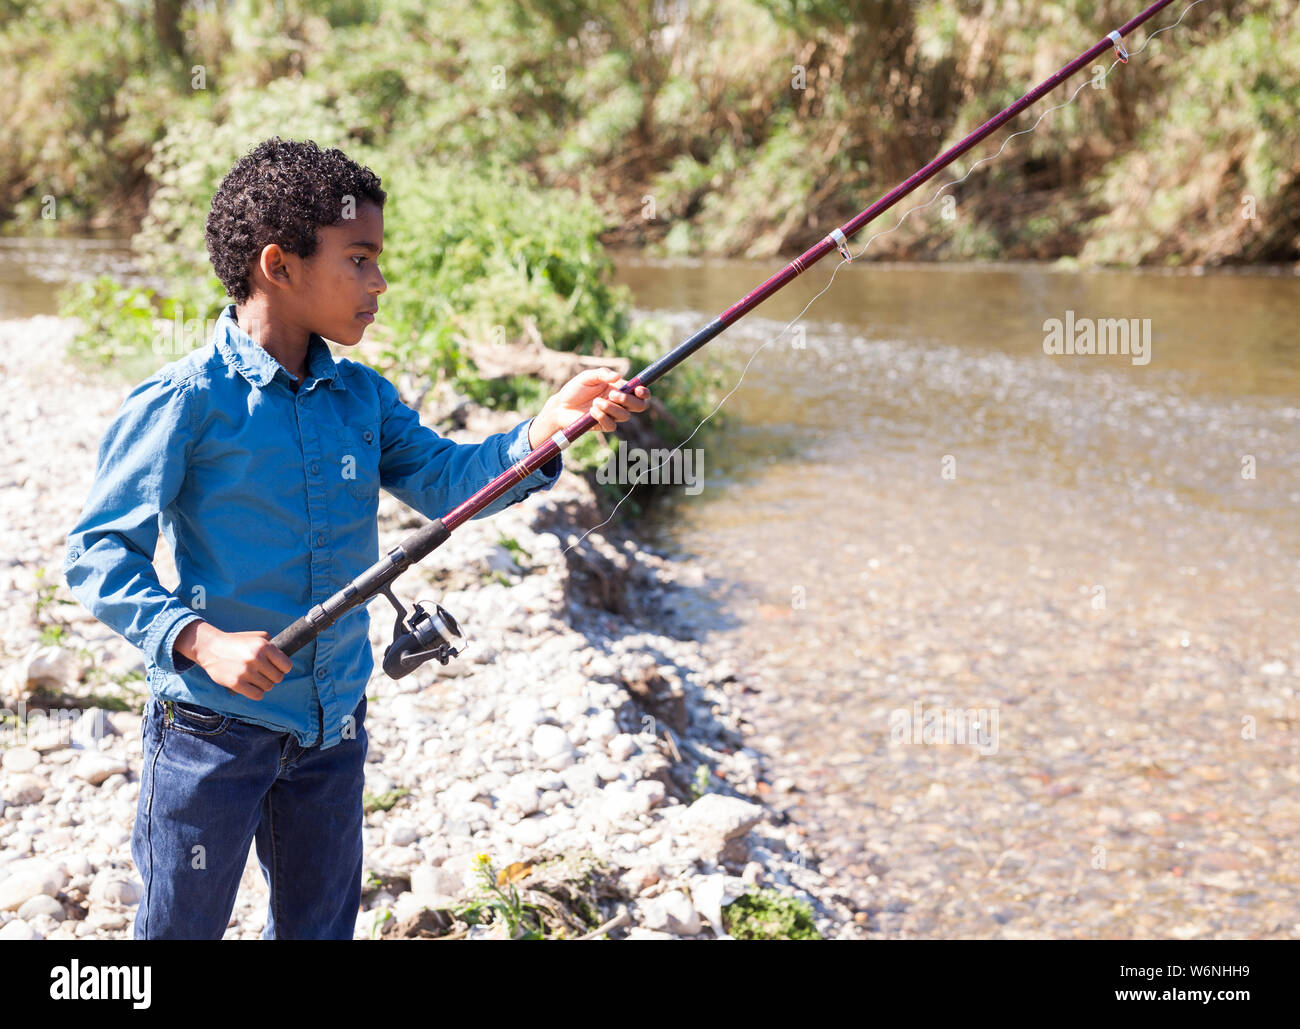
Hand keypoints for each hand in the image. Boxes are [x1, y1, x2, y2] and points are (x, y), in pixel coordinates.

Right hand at [178, 622, 292, 700]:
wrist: (211, 648)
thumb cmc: (236, 642)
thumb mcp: (256, 636)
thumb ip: (272, 644)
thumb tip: (285, 657)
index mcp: (264, 646)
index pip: (286, 665)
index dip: (283, 668)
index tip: (278, 668)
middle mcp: (256, 658)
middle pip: (278, 677)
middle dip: (273, 677)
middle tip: (265, 674)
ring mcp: (246, 672)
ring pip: (268, 687)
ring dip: (264, 684)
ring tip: (256, 678)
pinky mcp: (236, 683)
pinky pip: (257, 695)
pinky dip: (257, 693)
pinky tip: (252, 686)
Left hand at [530, 368, 649, 446]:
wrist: (561, 405)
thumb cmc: (575, 388)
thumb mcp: (587, 376)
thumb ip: (602, 374)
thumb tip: (618, 377)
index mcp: (620, 389)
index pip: (640, 393)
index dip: (644, 392)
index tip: (638, 389)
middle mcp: (619, 403)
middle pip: (639, 406)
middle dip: (629, 400)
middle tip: (613, 394)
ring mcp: (612, 415)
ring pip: (625, 416)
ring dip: (611, 408)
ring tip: (595, 402)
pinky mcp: (603, 425)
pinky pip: (612, 425)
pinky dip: (603, 417)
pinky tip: (592, 411)